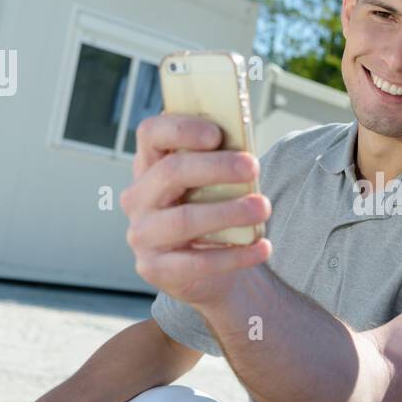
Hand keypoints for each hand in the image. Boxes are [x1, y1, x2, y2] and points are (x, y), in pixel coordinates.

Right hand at [121, 114, 271, 307]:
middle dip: (216, 167)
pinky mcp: (156, 269)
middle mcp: (139, 199)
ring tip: (263, 208)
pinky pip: (197, 262)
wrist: (209, 273)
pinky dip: (235, 255)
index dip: (181, 129)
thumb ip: (221, 163)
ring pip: (184, 219)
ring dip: (229, 212)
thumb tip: (246, 151)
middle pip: (171, 173)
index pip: (151, 134)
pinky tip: (262, 247)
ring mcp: (143, 235)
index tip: (216, 134)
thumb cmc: (212, 214)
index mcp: (149, 166)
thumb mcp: (213, 184)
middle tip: (252, 166)